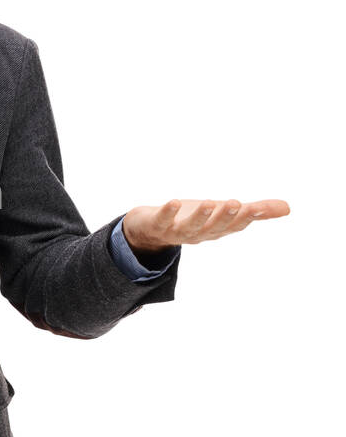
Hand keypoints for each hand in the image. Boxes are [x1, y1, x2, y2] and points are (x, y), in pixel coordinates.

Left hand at [122, 198, 289, 256]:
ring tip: (210, 202)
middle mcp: (199, 234)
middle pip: (215, 228)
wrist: (149, 229)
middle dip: (226, 217)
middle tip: (238, 203)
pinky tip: (175, 202)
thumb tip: (288, 208)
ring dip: (201, 216)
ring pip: (191, 227)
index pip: (235, 225)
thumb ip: (254, 211)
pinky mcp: (157, 225)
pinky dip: (168, 212)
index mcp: (216, 230)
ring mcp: (177, 231)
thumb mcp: (223, 213)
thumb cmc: (192, 218)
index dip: (247, 217)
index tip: (259, 207)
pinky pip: (163, 220)